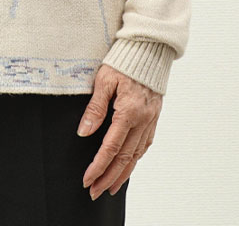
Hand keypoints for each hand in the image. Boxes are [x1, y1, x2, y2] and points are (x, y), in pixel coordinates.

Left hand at [77, 63, 162, 199]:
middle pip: (125, 158)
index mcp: (129, 111)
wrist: (149, 49)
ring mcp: (151, 120)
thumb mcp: (103, 80)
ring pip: (137, 155)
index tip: (87, 179)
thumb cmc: (123, 61)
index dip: (98, 166)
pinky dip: (136, 159)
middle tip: (95, 191)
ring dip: (123, 173)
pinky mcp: (154, 117)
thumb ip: (95, 108)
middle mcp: (143, 120)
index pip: (111, 147)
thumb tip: (84, 133)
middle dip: (108, 177)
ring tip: (110, 187)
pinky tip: (128, 166)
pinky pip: (145, 144)